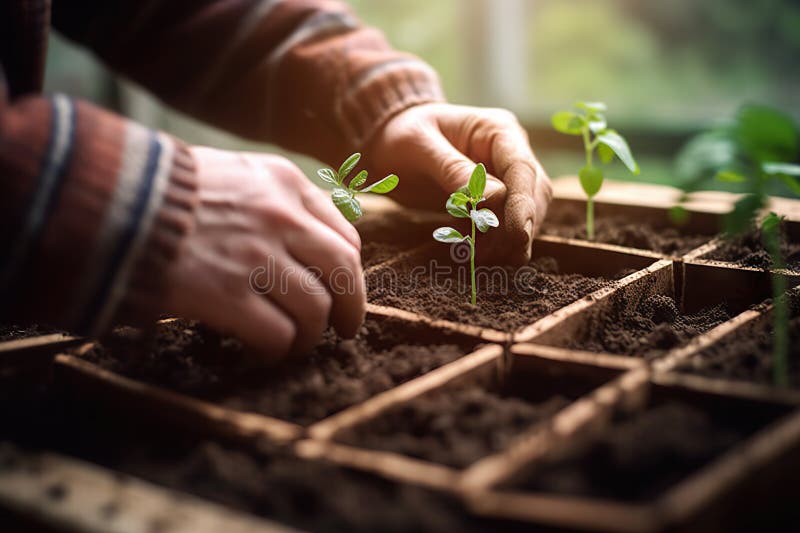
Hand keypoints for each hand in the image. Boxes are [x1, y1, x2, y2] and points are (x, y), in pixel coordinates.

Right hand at [163, 147, 364, 359]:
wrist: (109, 199)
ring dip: (309, 335)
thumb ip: (274, 199)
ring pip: (315, 310)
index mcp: (284, 183)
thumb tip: (308, 238)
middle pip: (344, 273)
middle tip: (345, 330)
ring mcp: (255, 255)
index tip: (342, 290)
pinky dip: (277, 349)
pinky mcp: (226, 294)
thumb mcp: (233, 173)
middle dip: (351, 308)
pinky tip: (263, 349)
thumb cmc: (165, 190)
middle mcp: (280, 216)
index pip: (345, 235)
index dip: (349, 272)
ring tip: (294, 344)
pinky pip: (278, 334)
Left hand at [363, 103, 551, 263]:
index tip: (517, 234)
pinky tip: (472, 252)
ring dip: (506, 240)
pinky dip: (493, 243)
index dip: (523, 203)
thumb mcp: (420, 146)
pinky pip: (503, 225)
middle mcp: (510, 152)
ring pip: (524, 214)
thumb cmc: (402, 135)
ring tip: (476, 256)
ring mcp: (504, 177)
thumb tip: (495, 197)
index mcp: (499, 130)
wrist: (388, 143)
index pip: (522, 167)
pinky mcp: (493, 200)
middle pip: (532, 194)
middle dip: (516, 227)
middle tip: (487, 253)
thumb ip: (454, 169)